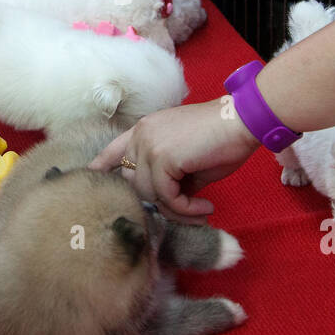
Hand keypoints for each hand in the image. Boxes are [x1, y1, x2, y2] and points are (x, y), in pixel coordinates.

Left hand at [90, 98, 258, 223]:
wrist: (242, 121)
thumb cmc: (222, 139)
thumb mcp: (187, 161)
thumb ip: (169, 177)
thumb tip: (166, 204)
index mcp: (144, 131)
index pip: (112, 152)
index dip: (101, 170)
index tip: (91, 183)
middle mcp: (140, 136)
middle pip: (133, 184)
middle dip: (159, 203)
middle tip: (190, 212)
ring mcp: (148, 145)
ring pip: (149, 194)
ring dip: (178, 210)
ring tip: (202, 210)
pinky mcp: (162, 158)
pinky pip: (167, 197)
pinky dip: (187, 209)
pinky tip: (205, 208)